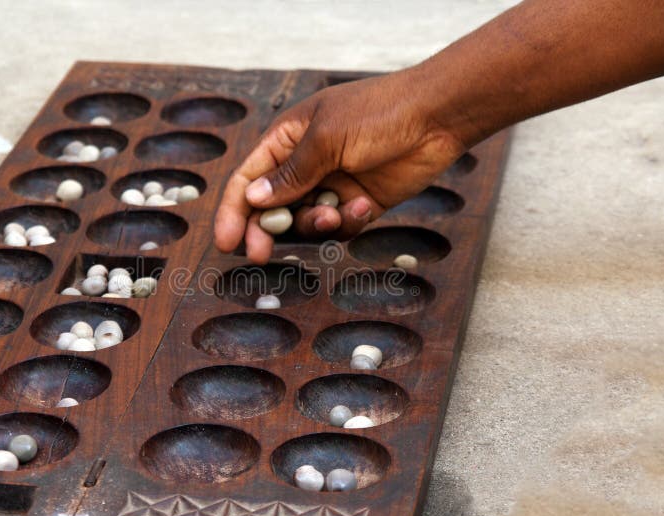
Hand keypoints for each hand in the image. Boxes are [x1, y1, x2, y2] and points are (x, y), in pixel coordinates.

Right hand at [214, 70, 465, 263]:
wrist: (438, 117)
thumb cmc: (379, 113)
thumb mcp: (326, 140)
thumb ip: (290, 175)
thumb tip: (254, 199)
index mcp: (288, 139)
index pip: (249, 179)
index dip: (234, 211)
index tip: (225, 242)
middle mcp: (306, 164)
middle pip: (272, 207)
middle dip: (266, 230)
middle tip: (260, 255)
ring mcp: (333, 184)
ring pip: (306, 221)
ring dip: (314, 224)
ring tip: (332, 215)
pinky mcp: (360, 201)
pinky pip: (340, 225)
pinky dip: (347, 222)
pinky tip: (363, 208)